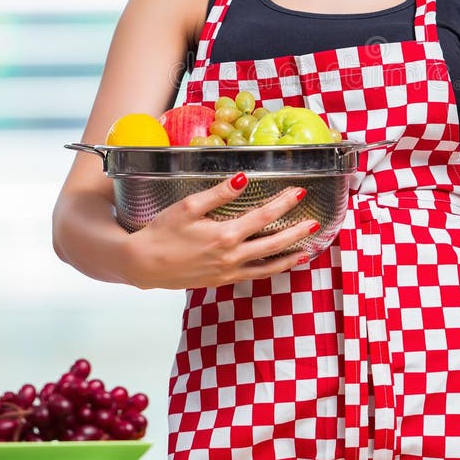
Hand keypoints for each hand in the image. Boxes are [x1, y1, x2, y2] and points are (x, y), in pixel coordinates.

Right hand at [122, 175, 315, 289]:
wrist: (144, 265)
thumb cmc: (163, 232)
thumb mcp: (188, 206)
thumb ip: (219, 193)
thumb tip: (243, 178)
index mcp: (225, 235)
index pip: (264, 217)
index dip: (284, 203)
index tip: (300, 192)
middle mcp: (232, 257)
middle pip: (273, 243)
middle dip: (297, 231)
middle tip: (315, 222)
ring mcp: (228, 272)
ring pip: (268, 266)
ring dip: (290, 256)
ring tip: (308, 248)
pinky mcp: (222, 281)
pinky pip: (254, 276)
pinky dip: (271, 270)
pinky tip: (280, 265)